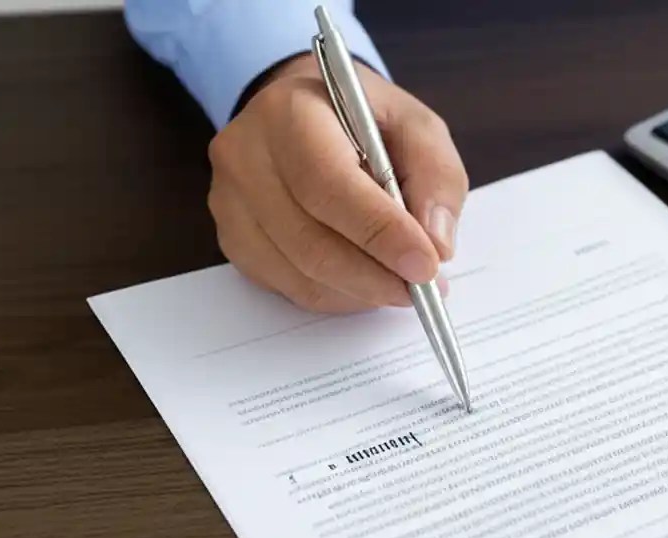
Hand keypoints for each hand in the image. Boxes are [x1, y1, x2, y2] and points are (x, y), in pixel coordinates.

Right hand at [207, 54, 467, 312]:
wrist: (303, 113)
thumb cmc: (362, 118)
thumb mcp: (414, 124)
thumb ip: (435, 175)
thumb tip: (436, 244)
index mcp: (290, 113)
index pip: (328, 184)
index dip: (379, 232)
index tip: (426, 265)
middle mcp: (246, 156)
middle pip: (309, 241)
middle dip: (376, 276)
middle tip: (424, 288)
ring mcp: (230, 202)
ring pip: (300, 273)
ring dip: (361, 291)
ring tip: (403, 284)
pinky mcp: (233, 239)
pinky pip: (288, 287)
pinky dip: (338, 295)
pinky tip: (366, 280)